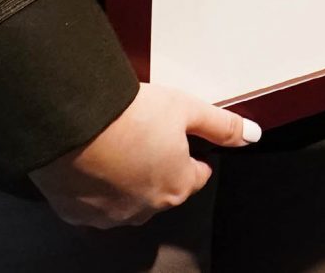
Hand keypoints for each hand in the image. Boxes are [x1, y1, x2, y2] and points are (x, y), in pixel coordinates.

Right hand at [30, 82, 257, 229]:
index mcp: (177, 186)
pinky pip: (90, 205)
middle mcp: (146, 208)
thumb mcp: (187, 108)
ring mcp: (109, 215)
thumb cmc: (130, 115)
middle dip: (158, 167)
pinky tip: (90, 164)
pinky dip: (93, 188)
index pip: (196, 176)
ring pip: (125, 200)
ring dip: (125, 180)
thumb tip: (251, 136)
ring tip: (118, 147)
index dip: (194, 157)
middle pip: (161, 189)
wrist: (73, 122)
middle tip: (147, 137)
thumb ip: (221, 125)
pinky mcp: (76, 213)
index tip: (186, 147)